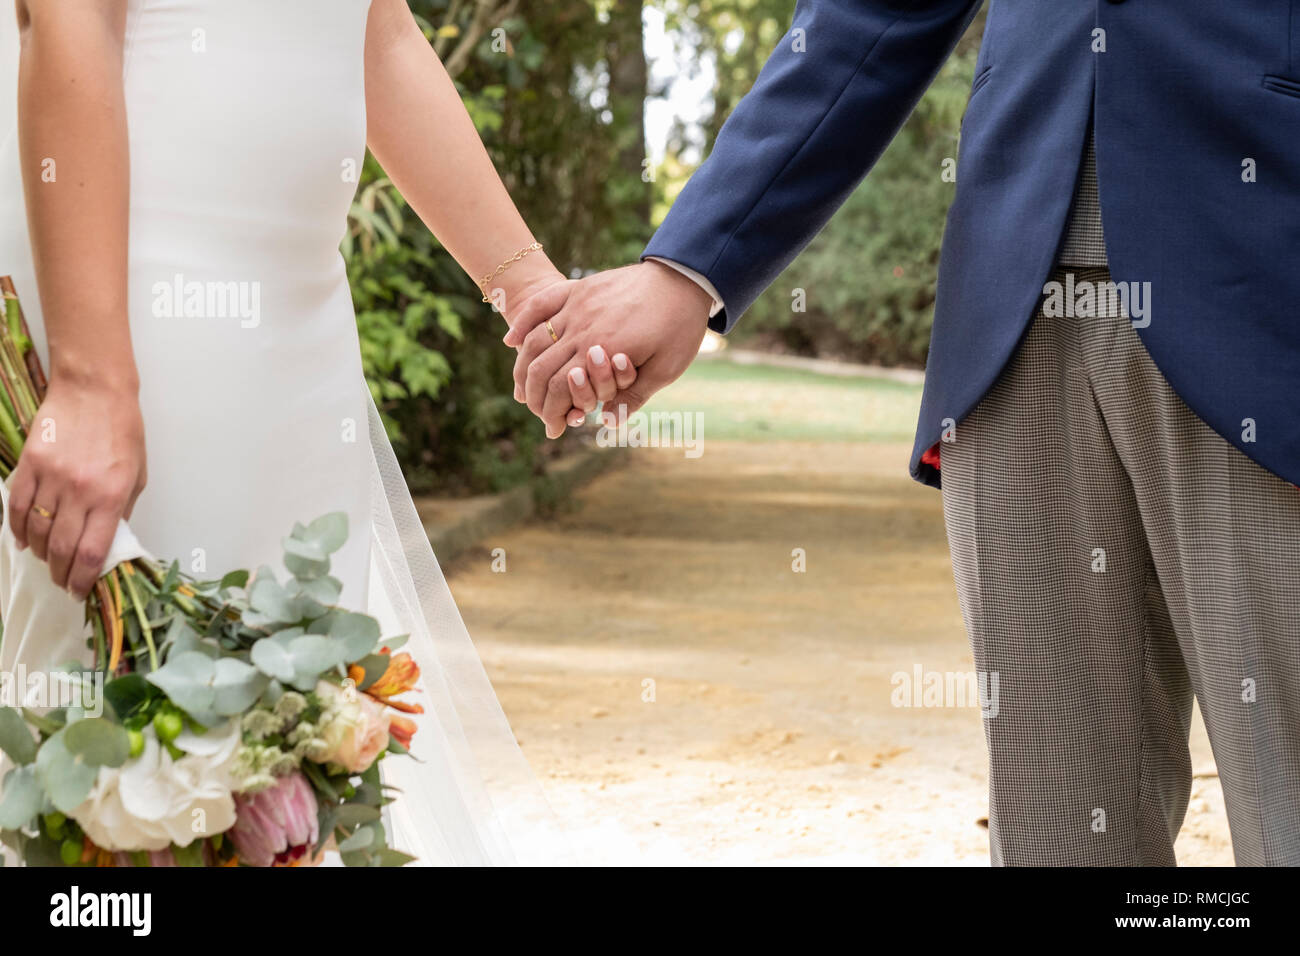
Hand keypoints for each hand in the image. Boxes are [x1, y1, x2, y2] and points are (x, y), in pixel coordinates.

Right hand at [7, 380, 147, 597]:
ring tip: (48, 560)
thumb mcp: (136, 475)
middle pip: (61, 548)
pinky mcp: (29, 464)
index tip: (80, 592)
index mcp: (110, 496)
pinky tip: (24, 540)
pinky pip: (17, 506)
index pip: (91, 552)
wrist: (94, 390)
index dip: (82, 580)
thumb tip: (107, 542)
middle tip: (63, 582)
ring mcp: (51, 477)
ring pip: (37, 531)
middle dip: (61, 573)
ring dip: (41, 553)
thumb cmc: (123, 432)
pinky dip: (18, 528)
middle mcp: (79, 491)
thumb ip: (121, 510)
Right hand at [504, 260, 711, 437]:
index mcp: (604, 350)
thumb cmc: (679, 327)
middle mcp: (584, 328)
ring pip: (535, 340)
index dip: (553, 412)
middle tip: (538, 414)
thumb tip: (605, 422)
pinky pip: (541, 304)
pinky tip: (511, 342)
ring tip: (523, 389)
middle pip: (541, 368)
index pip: (561, 388)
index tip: (553, 429)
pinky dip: (522, 323)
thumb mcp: (666, 369)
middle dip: (535, 398)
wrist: (684, 278)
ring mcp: (578, 306)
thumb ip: (633, 396)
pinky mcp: (579, 290)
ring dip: (523, 368)